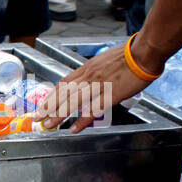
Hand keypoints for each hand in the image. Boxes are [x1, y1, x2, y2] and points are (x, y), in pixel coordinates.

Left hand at [27, 41, 156, 131]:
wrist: (144, 53)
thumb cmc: (129, 55)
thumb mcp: (104, 59)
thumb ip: (94, 69)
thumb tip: (88, 76)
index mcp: (87, 68)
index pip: (64, 83)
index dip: (52, 95)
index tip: (43, 104)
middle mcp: (89, 77)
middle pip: (63, 94)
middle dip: (48, 106)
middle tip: (37, 117)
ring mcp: (99, 86)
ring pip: (73, 102)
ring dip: (59, 115)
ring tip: (48, 125)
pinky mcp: (111, 95)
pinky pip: (93, 110)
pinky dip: (82, 120)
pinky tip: (74, 129)